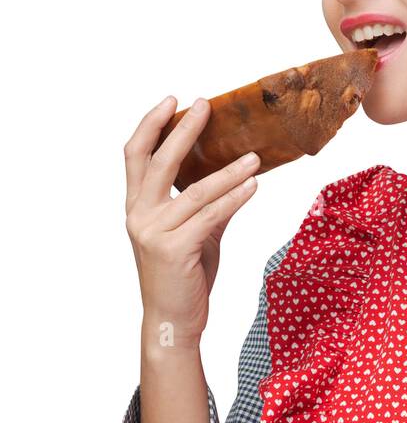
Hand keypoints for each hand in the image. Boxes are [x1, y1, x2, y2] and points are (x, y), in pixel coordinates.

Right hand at [124, 95, 260, 348]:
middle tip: (206, 105)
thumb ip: (206, 208)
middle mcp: (139, 216)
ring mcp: (154, 233)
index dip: (151, 124)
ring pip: (195, 190)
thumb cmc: (182, 278)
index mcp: (137, 207)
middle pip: (159, 161)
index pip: (136, 155)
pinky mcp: (175, 249)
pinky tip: (253, 185)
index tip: (173, 101)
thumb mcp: (193, 235)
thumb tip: (236, 180)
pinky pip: (211, 216)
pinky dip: (234, 198)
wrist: (174, 321)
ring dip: (228, 170)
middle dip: (184, 130)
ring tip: (254, 156)